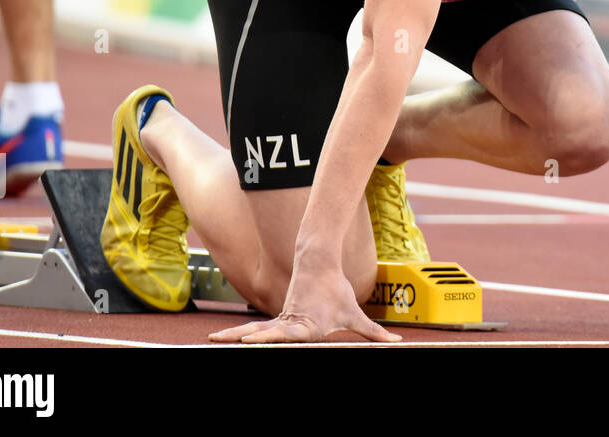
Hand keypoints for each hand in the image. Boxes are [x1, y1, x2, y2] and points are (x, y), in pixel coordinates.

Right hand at [209, 271, 400, 344]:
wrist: (320, 264)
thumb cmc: (338, 293)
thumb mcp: (355, 314)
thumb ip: (373, 333)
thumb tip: (397, 342)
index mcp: (307, 326)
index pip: (288, 334)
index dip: (273, 338)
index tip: (255, 340)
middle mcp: (291, 323)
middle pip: (267, 334)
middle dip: (249, 340)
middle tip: (232, 344)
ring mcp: (281, 320)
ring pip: (255, 330)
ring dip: (234, 335)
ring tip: (212, 341)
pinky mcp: (278, 319)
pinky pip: (255, 328)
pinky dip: (238, 333)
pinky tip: (222, 339)